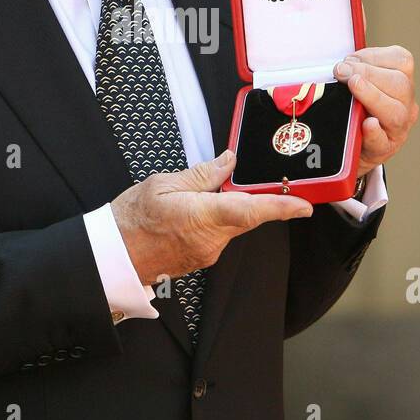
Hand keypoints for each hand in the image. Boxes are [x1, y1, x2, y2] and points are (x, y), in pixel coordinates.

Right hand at [111, 149, 313, 284]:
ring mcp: (208, 252)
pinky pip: (220, 234)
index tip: (305, 205)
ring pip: (233, 224)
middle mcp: (211, 240)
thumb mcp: (163, 185)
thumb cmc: (131, 219)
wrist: (113, 256)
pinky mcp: (202, 258)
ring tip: (195, 196)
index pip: (251, 211)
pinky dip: (215, 219)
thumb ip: (202, 174)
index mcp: (202, 216)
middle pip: (246, 215)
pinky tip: (193, 211)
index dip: (281, 207)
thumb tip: (229, 162)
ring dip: (227, 207)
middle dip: (251, 197)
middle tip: (245, 180)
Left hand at [333, 44, 418, 176]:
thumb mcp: (358, 75)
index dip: (373, 57)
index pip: (401, 60)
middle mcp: (406, 103)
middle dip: (368, 74)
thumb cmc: (355, 103)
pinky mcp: (384, 148)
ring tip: (352, 87)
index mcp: (402, 80)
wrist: (353, 144)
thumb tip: (358, 8)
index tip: (349, 59)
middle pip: (400, 84)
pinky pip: (383, 141)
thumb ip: (359, 49)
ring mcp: (398, 128)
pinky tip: (366, 123)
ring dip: (372, 96)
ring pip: (396, 112)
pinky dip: (374, 131)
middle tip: (341, 72)